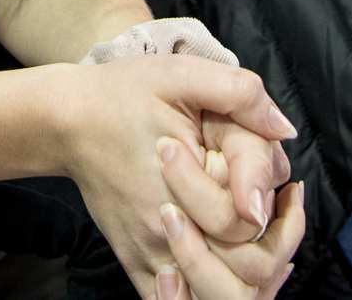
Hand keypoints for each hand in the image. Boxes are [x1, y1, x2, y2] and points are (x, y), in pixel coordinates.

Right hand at [59, 55, 296, 294]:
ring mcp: (151, 255)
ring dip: (256, 273)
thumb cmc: (123, 95)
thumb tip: (283, 129)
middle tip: (284, 203)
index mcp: (178, 185)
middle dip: (275, 237)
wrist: (68, 122)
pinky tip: (235, 256)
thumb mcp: (182, 74)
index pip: (245, 218)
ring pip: (221, 296)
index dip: (267, 197)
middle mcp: (164, 231)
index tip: (279, 176)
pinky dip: (216, 294)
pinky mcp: (140, 264)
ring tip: (269, 231)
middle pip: (244, 268)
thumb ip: (239, 94)